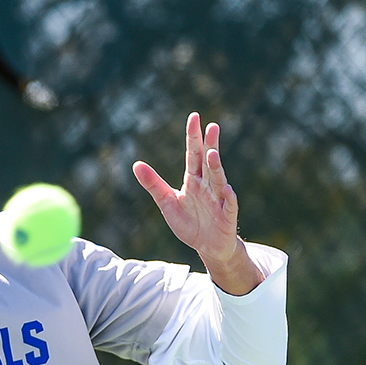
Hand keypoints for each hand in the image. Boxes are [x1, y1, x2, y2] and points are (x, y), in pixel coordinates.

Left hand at [133, 113, 261, 294]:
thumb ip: (153, 184)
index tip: (195, 117)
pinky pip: (229, 205)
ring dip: (216, 167)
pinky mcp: (227, 216)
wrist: (207, 247)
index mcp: (193, 181)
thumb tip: (136, 164)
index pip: (193, 155)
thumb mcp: (167, 203)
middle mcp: (207, 186)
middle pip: (208, 162)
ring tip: (212, 154)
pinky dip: (228, 197)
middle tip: (211, 126)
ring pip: (218, 180)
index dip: (193, 137)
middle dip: (210, 145)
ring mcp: (219, 200)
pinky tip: (226, 189)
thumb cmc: (189, 223)